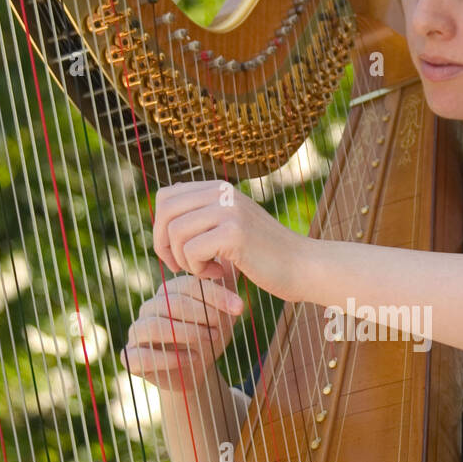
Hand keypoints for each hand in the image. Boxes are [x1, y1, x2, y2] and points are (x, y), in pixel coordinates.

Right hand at [119, 272, 243, 393]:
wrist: (196, 372)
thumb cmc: (208, 337)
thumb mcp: (222, 314)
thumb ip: (227, 288)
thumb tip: (233, 260)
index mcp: (168, 293)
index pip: (188, 284)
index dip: (215, 294)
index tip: (239, 307)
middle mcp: (149, 308)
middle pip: (171, 303)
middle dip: (201, 314)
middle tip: (220, 327)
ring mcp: (137, 332)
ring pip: (154, 326)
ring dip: (186, 334)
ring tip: (208, 341)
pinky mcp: (130, 357)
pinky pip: (142, 355)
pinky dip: (169, 358)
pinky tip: (191, 358)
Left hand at [152, 180, 308, 301]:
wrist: (302, 266)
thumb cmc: (264, 254)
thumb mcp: (231, 225)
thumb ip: (203, 214)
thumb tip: (164, 209)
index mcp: (218, 187)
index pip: (165, 197)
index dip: (160, 228)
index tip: (175, 252)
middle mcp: (222, 191)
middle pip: (165, 213)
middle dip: (164, 246)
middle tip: (182, 267)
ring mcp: (229, 210)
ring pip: (176, 234)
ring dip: (185, 261)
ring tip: (208, 270)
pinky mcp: (234, 233)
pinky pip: (192, 251)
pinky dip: (199, 270)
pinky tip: (220, 273)